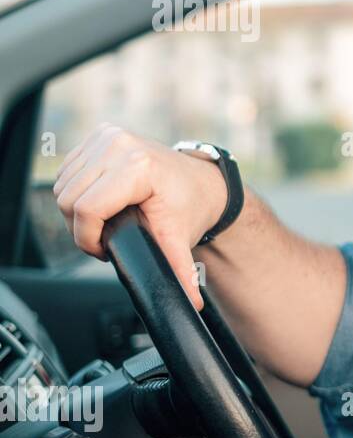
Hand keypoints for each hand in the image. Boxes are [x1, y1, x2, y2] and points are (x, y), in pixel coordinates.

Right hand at [52, 124, 228, 309]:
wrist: (203, 183)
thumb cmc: (190, 208)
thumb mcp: (180, 240)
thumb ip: (179, 272)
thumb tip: (191, 304)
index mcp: (138, 167)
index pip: (87, 209)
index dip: (88, 238)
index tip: (104, 250)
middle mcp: (120, 145)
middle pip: (69, 198)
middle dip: (83, 227)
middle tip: (108, 237)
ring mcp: (109, 136)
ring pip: (64, 185)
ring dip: (79, 209)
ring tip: (108, 219)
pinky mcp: (102, 134)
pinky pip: (69, 170)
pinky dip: (79, 189)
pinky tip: (103, 199)